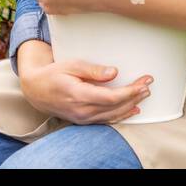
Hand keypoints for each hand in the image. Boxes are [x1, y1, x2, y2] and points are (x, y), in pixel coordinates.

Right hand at [20, 58, 152, 124]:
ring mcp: (82, 118)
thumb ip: (93, 70)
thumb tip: (114, 72)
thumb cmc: (54, 74)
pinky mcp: (83, 120)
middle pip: (115, 106)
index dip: (130, 91)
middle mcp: (81, 110)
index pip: (111, 97)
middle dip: (135, 96)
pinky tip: (133, 109)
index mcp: (78, 94)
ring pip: (113, 115)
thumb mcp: (71, 65)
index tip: (144, 82)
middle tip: (149, 84)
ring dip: (131, 105)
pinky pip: (106, 120)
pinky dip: (121, 115)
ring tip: (145, 94)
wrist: (36, 90)